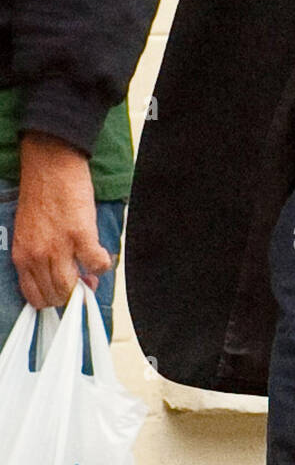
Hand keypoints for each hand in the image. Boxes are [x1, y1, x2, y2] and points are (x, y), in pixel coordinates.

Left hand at [12, 131, 110, 308]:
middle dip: (71, 295)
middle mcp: (37, 256)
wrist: (50, 164)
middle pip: (54, 296)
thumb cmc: (41, 191)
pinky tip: (103, 255)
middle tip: (83, 283)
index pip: (34, 296)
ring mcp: (58, 247)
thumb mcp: (29, 230)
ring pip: (72, 287)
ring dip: (86, 284)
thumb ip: (41, 254)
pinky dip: (103, 264)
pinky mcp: (81, 235)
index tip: (64, 293)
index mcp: (22, 255)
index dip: (53, 299)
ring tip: (93, 273)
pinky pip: (96, 263)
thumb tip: (63, 271)